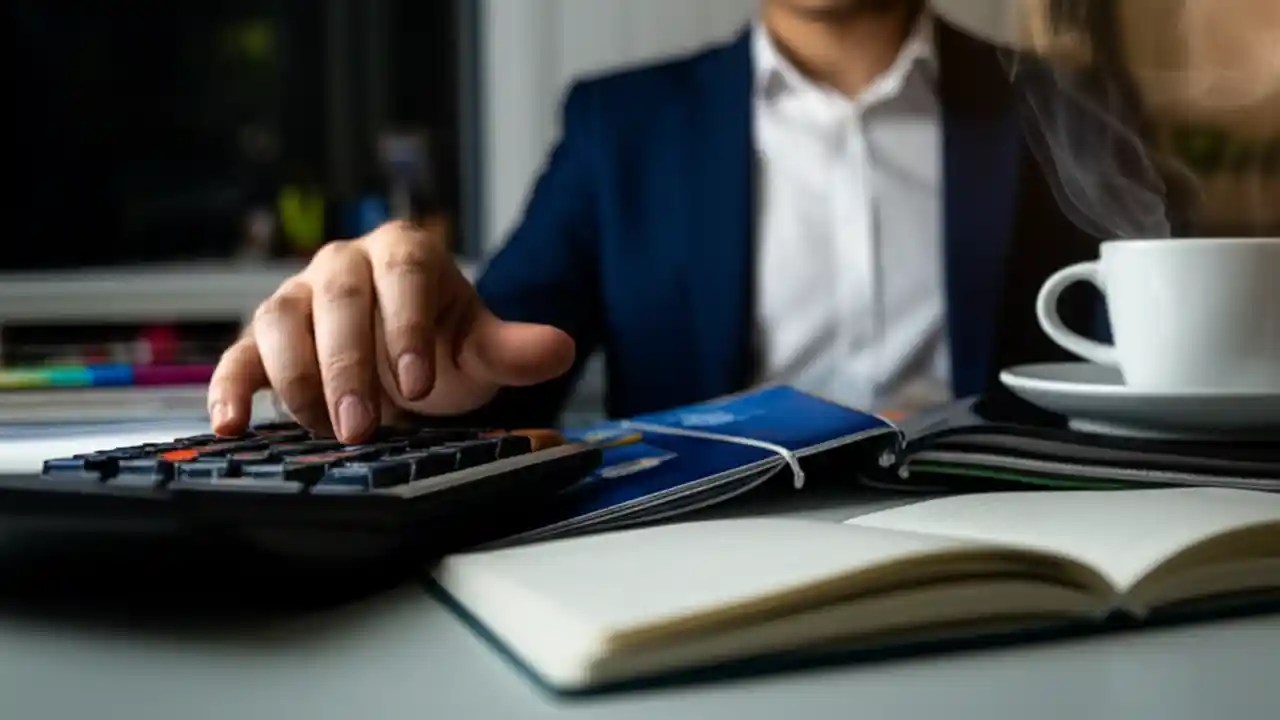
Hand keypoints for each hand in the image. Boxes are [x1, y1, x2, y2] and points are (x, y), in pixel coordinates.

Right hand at [208, 220, 575, 442]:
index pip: (403, 275)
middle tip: (362, 427)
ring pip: (282, 321)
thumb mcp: (481, 348)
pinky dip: (229, 387)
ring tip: (324, 432)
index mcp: (404, 253)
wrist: (405, 357)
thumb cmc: (441, 345)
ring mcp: (298, 298)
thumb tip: (559, 349)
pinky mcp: (264, 338)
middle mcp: (343, 265)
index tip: (419, 383)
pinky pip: (240, 355)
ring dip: (298, 379)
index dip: (406, 325)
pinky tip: (232, 424)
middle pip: (338, 300)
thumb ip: (514, 348)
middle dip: (348, 365)